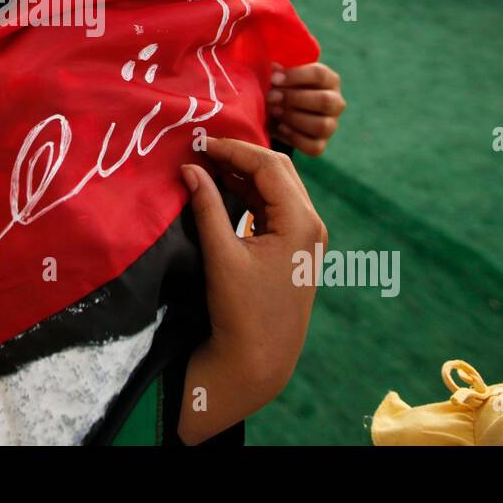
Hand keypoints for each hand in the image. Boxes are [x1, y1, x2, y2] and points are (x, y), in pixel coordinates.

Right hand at [177, 137, 326, 441]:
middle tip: (205, 149)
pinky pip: (276, 206)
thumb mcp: (221, 254)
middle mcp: (312, 224)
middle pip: (279, 170)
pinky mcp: (297, 248)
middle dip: (242, 155)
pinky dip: (252, 193)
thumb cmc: (241, 310)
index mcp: (301, 222)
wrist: (260, 359)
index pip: (269, 166)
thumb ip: (207, 206)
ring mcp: (308, 236)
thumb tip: (190, 168)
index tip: (201, 143)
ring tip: (210, 164)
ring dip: (246, 173)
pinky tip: (225, 187)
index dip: (234, 149)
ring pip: (278, 186)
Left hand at [267, 61, 344, 156]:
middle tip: (272, 97)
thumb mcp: (281, 76)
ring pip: (322, 126)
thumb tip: (273, 67)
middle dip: (295, 99)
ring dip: (294, 118)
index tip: (274, 78)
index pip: (319, 74)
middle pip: (325, 101)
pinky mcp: (321, 144)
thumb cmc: (282, 87)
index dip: (296, 76)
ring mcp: (331, 125)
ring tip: (274, 111)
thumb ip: (278, 72)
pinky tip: (280, 127)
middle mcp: (336, 103)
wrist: (278, 111)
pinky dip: (295, 138)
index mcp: (329, 80)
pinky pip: (314, 147)